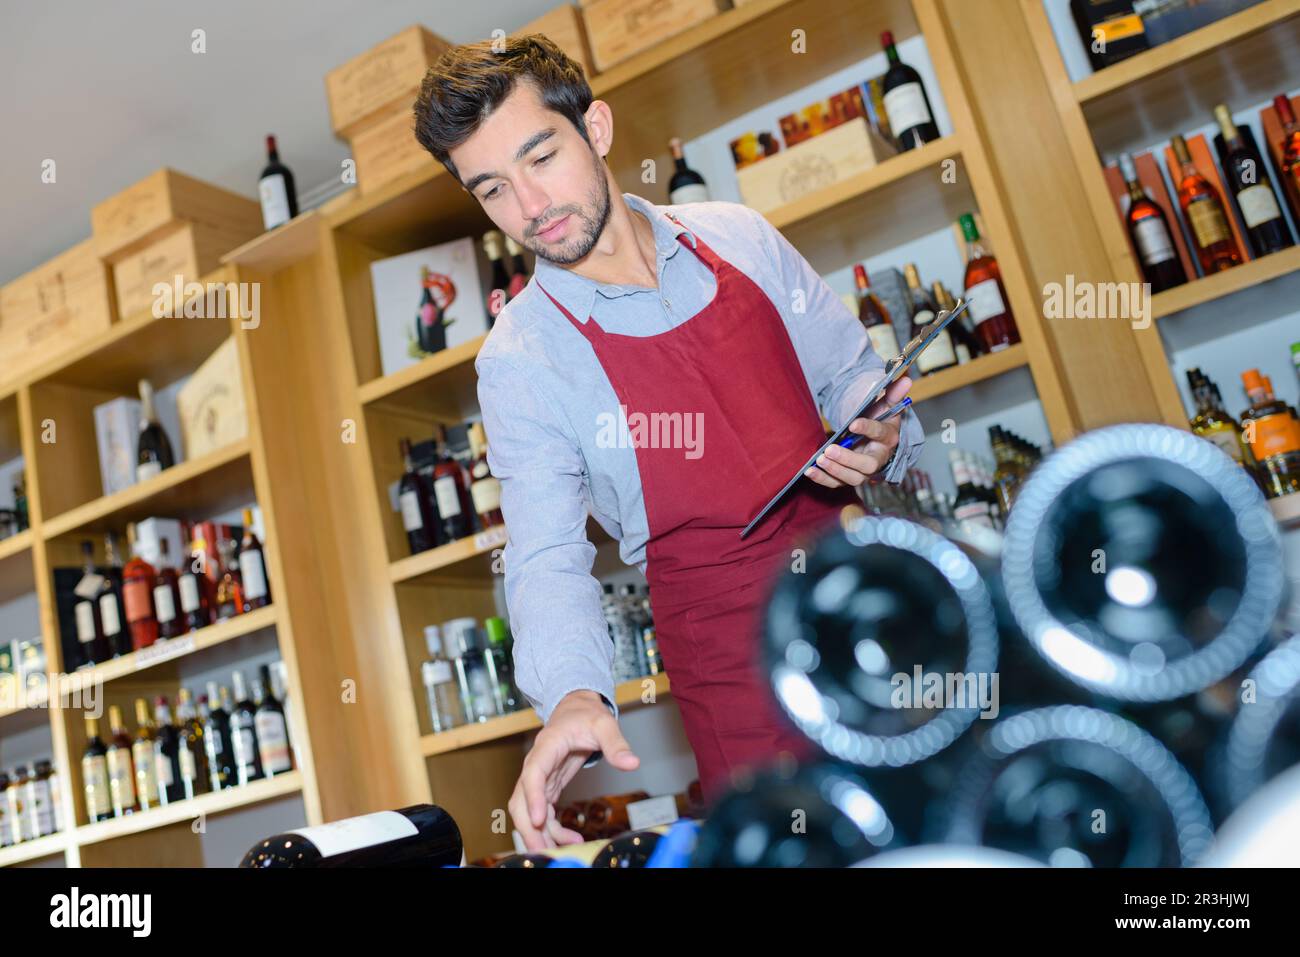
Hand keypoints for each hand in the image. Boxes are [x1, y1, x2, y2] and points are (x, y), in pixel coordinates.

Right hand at [508, 690, 640, 850]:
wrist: (576, 708)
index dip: (533, 796)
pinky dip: (551, 828)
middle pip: (520, 798)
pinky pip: (543, 812)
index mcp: (547, 746)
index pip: (533, 773)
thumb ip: (616, 744)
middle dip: (528, 826)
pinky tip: (569, 839)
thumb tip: (631, 763)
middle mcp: (537, 764)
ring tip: (559, 850)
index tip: (540, 819)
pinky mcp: (547, 787)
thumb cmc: (586, 714)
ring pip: (528, 809)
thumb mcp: (604, 723)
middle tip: (543, 848)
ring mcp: (540, 777)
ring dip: (538, 832)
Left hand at [805, 375, 910, 488]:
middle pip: (868, 465)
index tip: (853, 424)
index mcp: (889, 437)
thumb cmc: (879, 419)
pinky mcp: (849, 476)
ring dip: (835, 471)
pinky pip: (837, 483)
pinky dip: (823, 479)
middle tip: (830, 450)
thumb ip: (893, 393)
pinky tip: (809, 471)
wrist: (873, 438)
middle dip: (848, 459)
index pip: (880, 434)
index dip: (868, 429)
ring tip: (819, 460)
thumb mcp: (886, 404)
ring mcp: (864, 471)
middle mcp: (878, 457)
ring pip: (853, 478)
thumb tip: (905, 380)